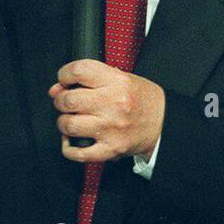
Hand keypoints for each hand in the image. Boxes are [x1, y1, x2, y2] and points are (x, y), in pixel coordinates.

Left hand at [49, 60, 164, 163]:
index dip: (64, 74)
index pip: (79, 71)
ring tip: (71, 120)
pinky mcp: (110, 148)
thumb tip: (58, 88)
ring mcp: (110, 128)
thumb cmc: (143, 100)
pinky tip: (72, 140)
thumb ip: (91, 79)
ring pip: (69, 125)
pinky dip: (69, 147)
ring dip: (63, 122)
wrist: (165, 123)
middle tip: (65, 101)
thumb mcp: (122, 78)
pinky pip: (78, 152)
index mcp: (117, 82)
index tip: (64, 79)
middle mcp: (113, 104)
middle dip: (60, 100)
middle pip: (69, 100)